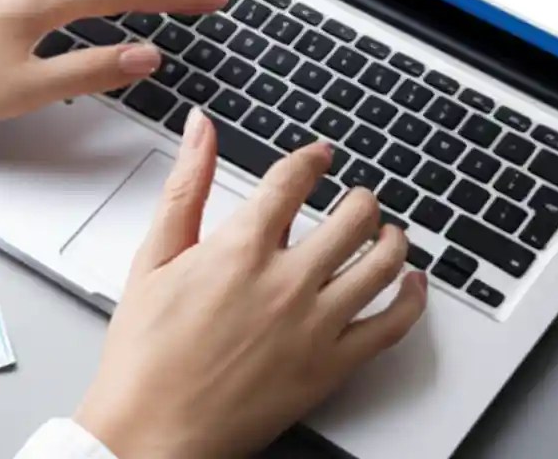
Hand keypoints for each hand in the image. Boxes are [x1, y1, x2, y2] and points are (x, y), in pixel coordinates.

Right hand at [74, 109, 428, 458]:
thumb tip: (199, 129)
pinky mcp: (331, 367)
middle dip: (360, 198)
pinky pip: (393, 325)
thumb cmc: (144, 354)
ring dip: (392, 237)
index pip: (294, 180)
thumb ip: (185, 186)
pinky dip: (412, 298)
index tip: (320, 156)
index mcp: (240, 248)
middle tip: (358, 199)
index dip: (313, 159)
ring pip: (382, 262)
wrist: (150, 430)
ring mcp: (315, 324)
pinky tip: (412, 285)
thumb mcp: (154, 257)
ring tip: (387, 233)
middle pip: (352, 215)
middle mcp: (285, 280)